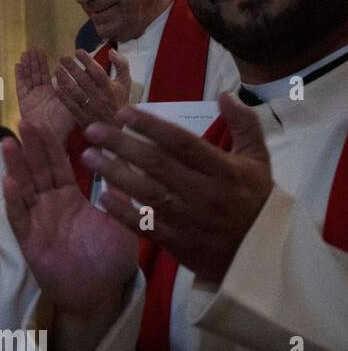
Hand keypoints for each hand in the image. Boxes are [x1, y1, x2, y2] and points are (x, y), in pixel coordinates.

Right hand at [1, 121, 137, 350]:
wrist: (98, 294)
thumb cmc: (109, 259)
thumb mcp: (122, 222)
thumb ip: (119, 194)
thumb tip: (126, 161)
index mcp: (71, 197)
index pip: (57, 165)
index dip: (49, 144)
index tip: (41, 121)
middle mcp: (50, 205)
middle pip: (37, 170)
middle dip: (30, 147)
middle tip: (23, 121)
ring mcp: (37, 221)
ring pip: (24, 188)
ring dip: (16, 166)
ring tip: (9, 144)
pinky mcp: (29, 241)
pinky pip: (19, 218)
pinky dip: (14, 201)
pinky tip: (9, 183)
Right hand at [15, 48, 74, 139]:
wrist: (52, 136)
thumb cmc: (65, 123)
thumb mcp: (73, 102)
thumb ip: (71, 88)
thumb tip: (75, 72)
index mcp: (54, 94)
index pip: (47, 75)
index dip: (43, 64)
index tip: (41, 52)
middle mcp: (42, 95)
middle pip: (36, 74)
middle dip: (34, 62)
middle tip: (32, 48)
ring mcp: (32, 98)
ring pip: (28, 78)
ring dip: (27, 65)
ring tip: (25, 53)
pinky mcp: (23, 102)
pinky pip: (21, 87)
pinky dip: (19, 76)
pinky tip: (18, 65)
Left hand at [53, 49, 130, 129]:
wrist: (117, 129)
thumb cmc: (120, 102)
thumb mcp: (125, 83)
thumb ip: (121, 65)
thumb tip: (111, 51)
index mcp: (111, 88)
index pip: (98, 72)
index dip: (87, 61)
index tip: (77, 51)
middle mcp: (100, 98)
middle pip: (84, 81)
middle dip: (72, 67)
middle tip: (62, 58)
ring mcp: (91, 109)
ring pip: (76, 93)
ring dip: (65, 81)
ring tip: (57, 70)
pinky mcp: (83, 118)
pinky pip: (71, 106)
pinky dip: (63, 97)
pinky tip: (56, 87)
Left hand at [81, 92, 272, 284]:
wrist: (262, 256)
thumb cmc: (256, 201)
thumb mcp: (258, 160)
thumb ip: (245, 125)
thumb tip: (227, 94)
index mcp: (224, 170)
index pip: (182, 142)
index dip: (151, 125)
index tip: (122, 112)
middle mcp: (205, 193)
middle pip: (157, 164)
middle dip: (121, 144)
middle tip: (91, 130)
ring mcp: (190, 220)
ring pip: (147, 193)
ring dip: (115, 173)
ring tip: (88, 156)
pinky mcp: (179, 243)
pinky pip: (147, 226)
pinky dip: (124, 212)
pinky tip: (103, 197)